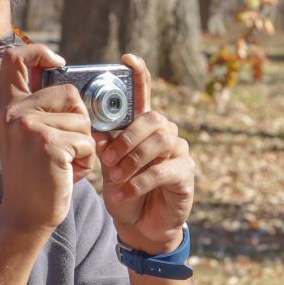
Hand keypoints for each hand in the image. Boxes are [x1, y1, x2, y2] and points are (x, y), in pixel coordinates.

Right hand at [0, 44, 96, 236]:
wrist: (26, 214)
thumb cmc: (35, 173)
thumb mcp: (26, 133)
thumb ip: (38, 105)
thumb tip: (63, 69)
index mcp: (5, 106)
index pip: (14, 58)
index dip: (39, 51)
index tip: (58, 62)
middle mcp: (13, 112)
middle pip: (68, 92)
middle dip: (80, 118)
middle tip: (66, 144)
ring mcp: (29, 127)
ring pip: (82, 120)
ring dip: (84, 143)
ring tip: (64, 161)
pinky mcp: (49, 145)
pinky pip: (87, 142)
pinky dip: (86, 160)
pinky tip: (67, 172)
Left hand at [97, 53, 194, 253]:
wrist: (140, 226)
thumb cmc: (124, 191)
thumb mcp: (108, 167)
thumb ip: (105, 146)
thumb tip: (98, 133)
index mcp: (144, 127)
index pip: (144, 94)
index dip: (139, 74)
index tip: (127, 58)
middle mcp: (165, 134)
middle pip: (152, 119)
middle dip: (127, 138)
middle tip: (108, 160)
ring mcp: (179, 152)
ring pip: (160, 141)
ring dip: (133, 159)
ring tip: (115, 178)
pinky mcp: (186, 173)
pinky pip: (164, 170)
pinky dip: (140, 181)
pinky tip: (125, 192)